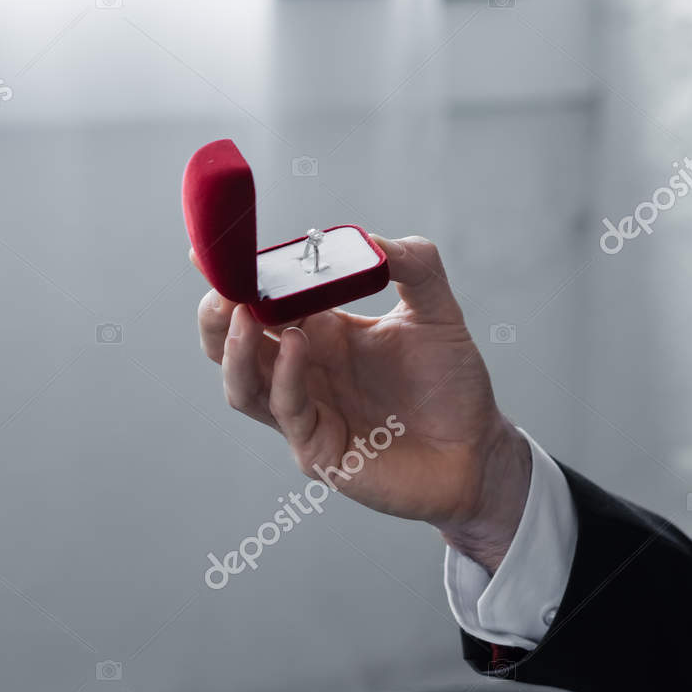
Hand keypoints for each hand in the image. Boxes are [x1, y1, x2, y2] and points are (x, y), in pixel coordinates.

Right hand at [196, 235, 529, 572]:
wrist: (478, 447)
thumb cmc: (451, 384)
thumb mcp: (436, 310)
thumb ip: (415, 264)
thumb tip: (371, 239)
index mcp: (321, 334)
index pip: (262, 303)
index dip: (235, 278)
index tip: (213, 249)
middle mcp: (304, 372)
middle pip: (232, 344)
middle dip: (217, 312)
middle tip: (224, 284)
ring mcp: (306, 414)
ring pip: (243, 384)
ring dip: (235, 347)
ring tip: (244, 311)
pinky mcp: (319, 451)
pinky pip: (286, 411)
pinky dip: (284, 376)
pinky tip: (296, 343)